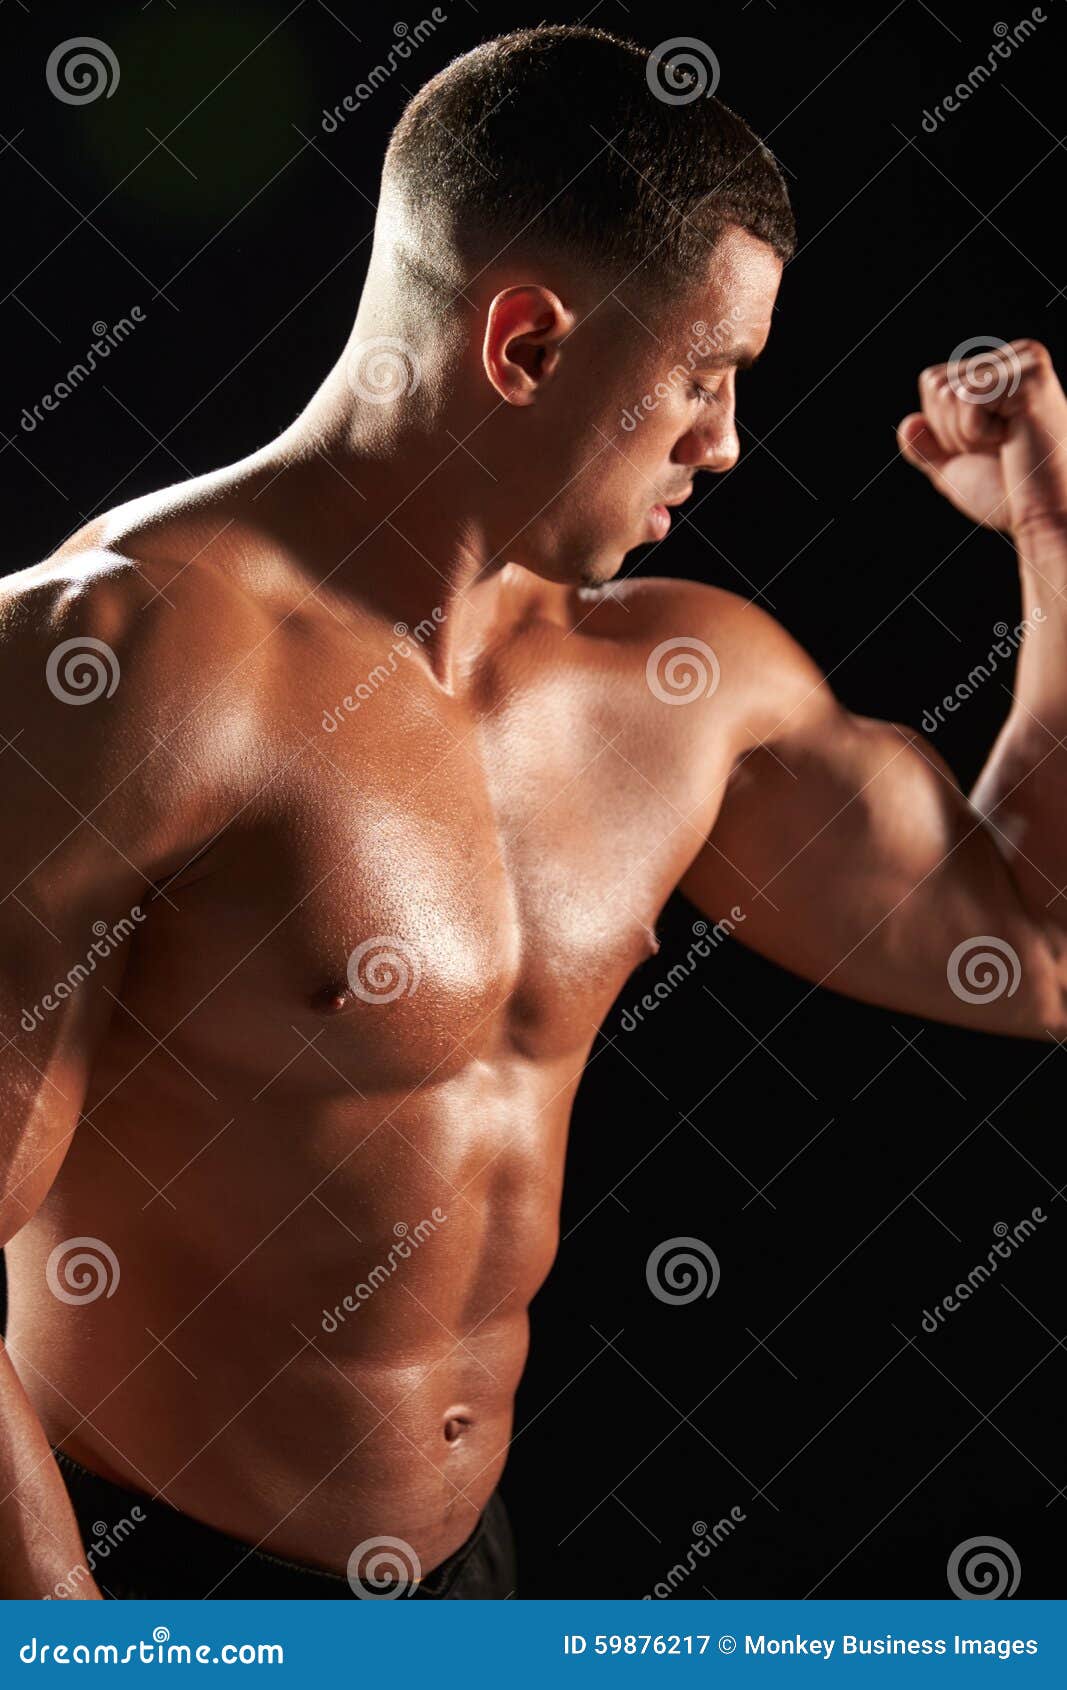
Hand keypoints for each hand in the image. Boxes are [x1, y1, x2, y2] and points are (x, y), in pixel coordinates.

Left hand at [897, 339, 1066, 538]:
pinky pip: (967, 398)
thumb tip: (907, 423)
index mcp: (1001, 369)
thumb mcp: (954, 468)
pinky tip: (1014, 439)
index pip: (933, 384)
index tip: (986, 446)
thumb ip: (927, 446)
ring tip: (1008, 444)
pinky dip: (979, 432)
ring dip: (967, 435)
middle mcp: (1016, 355)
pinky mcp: (1030, 375)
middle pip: (936, 385)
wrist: (1045, 515)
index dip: (944, 428)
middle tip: (998, 449)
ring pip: (949, 392)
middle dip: (953, 432)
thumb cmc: (1008, 494)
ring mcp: (1026, 361)